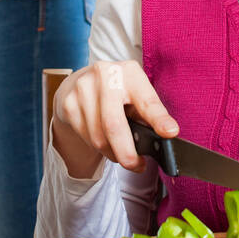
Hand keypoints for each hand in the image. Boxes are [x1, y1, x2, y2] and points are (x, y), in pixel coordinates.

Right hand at [52, 60, 177, 175]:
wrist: (79, 82)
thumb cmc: (117, 91)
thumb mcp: (137, 94)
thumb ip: (149, 113)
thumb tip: (165, 135)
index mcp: (129, 72)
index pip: (145, 99)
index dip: (158, 118)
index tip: (170, 132)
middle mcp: (105, 75)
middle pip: (114, 124)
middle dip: (127, 153)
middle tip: (137, 166)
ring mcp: (82, 89)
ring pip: (99, 138)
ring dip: (113, 153)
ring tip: (121, 152)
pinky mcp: (68, 104)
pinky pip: (86, 139)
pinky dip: (99, 147)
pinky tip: (104, 140)